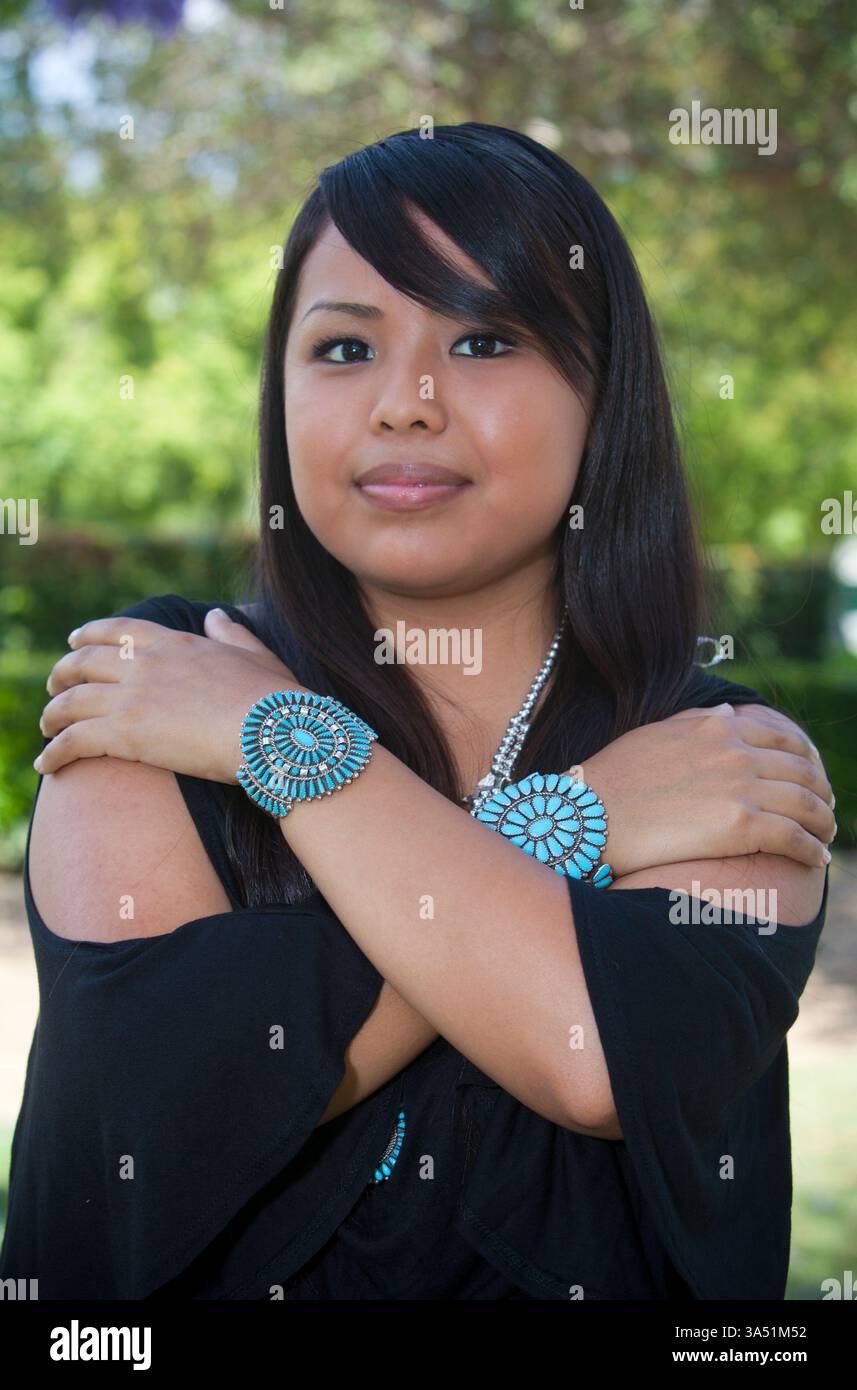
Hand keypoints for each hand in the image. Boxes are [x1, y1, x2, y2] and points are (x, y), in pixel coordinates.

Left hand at [35, 608, 301, 783]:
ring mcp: (132, 698)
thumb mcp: (255, 655)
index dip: (89, 635)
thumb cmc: (275, 699)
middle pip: (84, 662)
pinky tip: (45, 764)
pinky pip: (73, 741)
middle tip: (53, 686)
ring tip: (46, 727)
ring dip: (52, 714)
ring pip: (71, 701)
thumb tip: (215, 616)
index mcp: (175, 644)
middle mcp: (146, 665)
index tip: (74, 641)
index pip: (119, 631)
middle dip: (62, 673)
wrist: (275, 732)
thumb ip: (231, 633)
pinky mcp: (125, 734)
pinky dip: (54, 752)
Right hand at [578, 703, 835, 877]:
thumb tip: (729, 713)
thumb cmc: (615, 776)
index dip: (807, 761)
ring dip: (824, 822)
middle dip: (822, 791)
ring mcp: (741, 787)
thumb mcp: (658, 731)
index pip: (783, 739)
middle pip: (803, 771)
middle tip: (826, 810)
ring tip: (825, 836)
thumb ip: (699, 721)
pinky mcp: (741, 825)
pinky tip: (817, 859)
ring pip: (807, 804)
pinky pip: (795, 837)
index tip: (811, 778)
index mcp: (719, 727)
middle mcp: (737, 752)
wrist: (591, 812)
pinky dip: (813, 849)